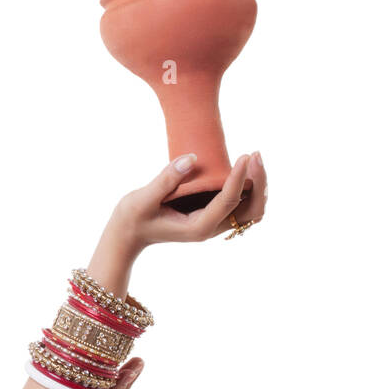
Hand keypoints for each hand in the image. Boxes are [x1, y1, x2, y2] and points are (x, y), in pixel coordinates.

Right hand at [108, 151, 267, 247]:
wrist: (128, 234)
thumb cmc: (133, 218)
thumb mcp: (143, 198)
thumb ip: (166, 179)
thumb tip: (191, 157)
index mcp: (199, 227)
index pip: (229, 201)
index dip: (240, 178)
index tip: (245, 155)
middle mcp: (211, 227)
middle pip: (252, 211)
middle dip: (259, 184)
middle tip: (255, 155)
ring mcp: (214, 223)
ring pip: (251, 209)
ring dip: (258, 186)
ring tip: (253, 158)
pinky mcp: (212, 215)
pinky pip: (242, 204)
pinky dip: (249, 187)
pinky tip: (244, 167)